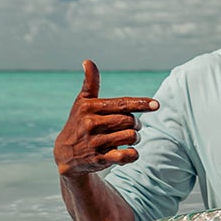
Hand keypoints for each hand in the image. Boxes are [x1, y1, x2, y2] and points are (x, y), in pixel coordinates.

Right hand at [53, 60, 158, 177]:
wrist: (64, 154)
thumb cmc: (79, 123)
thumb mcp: (82, 103)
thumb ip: (90, 83)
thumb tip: (88, 61)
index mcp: (89, 107)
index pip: (122, 104)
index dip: (141, 104)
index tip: (156, 105)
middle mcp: (90, 124)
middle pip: (129, 121)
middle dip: (136, 124)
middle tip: (132, 126)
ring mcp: (94, 143)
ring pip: (130, 137)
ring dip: (135, 139)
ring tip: (130, 139)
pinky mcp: (98, 160)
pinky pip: (126, 156)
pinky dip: (132, 154)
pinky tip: (130, 152)